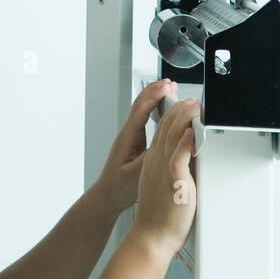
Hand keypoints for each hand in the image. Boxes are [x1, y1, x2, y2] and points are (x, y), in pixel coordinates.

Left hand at [93, 80, 178, 216]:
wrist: (109, 195)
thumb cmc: (119, 186)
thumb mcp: (138, 173)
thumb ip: (151, 158)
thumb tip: (166, 142)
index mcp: (128, 137)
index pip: (141, 110)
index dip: (155, 96)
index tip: (168, 87)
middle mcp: (128, 132)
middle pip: (141, 104)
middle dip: (155, 91)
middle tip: (171, 83)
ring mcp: (131, 135)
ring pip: (142, 109)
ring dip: (154, 97)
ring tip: (168, 89)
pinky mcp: (135, 140)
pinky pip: (145, 117)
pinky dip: (154, 107)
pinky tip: (163, 108)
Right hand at [131, 96, 199, 256]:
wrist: (151, 236)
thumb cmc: (158, 216)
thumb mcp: (163, 184)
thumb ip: (174, 168)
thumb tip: (192, 158)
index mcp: (153, 161)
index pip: (162, 129)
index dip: (173, 113)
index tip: (183, 104)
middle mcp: (156, 160)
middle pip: (166, 126)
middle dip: (180, 108)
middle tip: (191, 98)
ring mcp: (163, 168)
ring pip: (172, 134)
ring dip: (185, 116)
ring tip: (194, 104)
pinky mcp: (173, 180)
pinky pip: (178, 154)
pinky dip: (185, 140)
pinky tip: (192, 130)